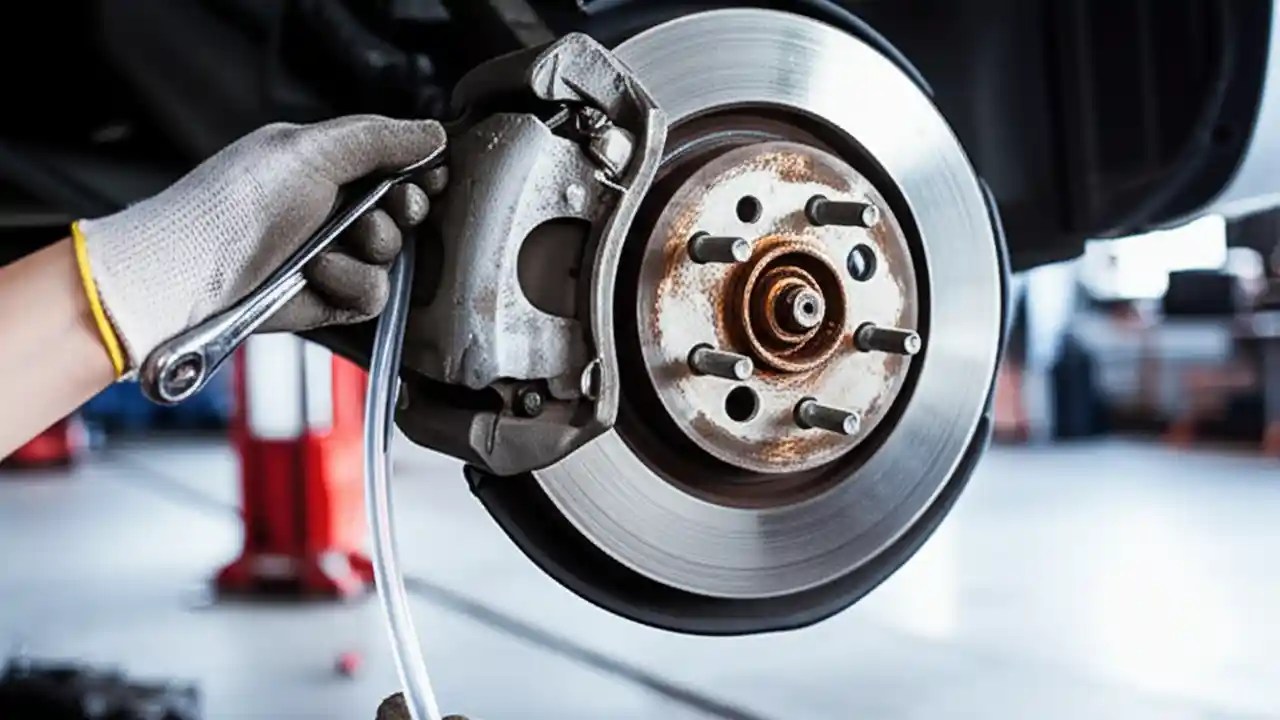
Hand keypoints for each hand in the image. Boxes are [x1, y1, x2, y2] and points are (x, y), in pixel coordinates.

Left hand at [75, 115, 446, 372]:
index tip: (427, 175)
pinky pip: (374, 294)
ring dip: (368, 248)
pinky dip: (349, 283)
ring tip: (325, 246)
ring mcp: (335, 256)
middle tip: (380, 206)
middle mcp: (335, 208)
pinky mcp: (332, 299)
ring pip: (395, 255)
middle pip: (408, 210)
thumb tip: (435, 135)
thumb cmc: (236, 204)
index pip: (400, 163)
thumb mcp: (309, 150)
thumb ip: (377, 137)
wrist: (192, 272)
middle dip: (401, 209)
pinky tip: (314, 275)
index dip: (422, 171)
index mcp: (329, 163)